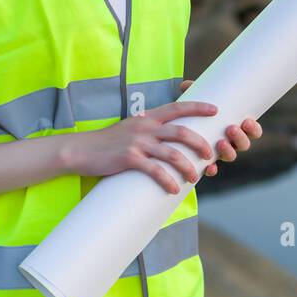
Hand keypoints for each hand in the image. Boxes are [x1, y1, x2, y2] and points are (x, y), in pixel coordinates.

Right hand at [74, 96, 217, 194]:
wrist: (81, 150)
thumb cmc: (108, 142)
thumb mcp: (131, 128)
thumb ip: (149, 130)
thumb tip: (171, 141)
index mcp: (148, 118)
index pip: (178, 107)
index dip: (198, 107)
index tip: (215, 109)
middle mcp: (145, 127)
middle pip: (182, 132)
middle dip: (200, 143)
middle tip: (211, 154)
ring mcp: (138, 142)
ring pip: (172, 153)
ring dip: (188, 166)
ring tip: (195, 177)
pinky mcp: (129, 158)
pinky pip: (155, 171)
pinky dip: (167, 180)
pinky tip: (174, 189)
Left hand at [179, 79, 261, 179]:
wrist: (179, 130)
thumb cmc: (196, 112)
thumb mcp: (198, 100)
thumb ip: (193, 91)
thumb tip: (185, 85)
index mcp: (237, 127)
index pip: (253, 131)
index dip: (253, 129)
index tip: (247, 121)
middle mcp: (232, 142)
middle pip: (244, 145)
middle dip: (240, 138)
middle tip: (230, 128)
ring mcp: (220, 152)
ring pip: (231, 156)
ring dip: (228, 151)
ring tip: (220, 142)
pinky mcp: (207, 161)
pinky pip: (212, 169)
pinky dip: (212, 169)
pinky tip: (209, 167)